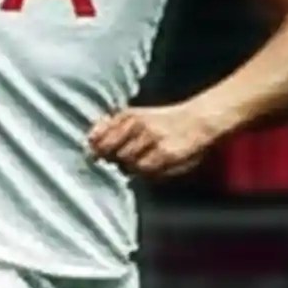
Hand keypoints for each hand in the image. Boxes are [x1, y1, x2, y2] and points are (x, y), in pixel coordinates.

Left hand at [87, 103, 217, 177]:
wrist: (197, 120)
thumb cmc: (164, 121)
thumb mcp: (136, 115)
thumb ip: (112, 125)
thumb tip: (90, 137)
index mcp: (128, 115)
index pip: (100, 136)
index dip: (95, 149)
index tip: (94, 156)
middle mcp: (138, 125)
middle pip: (111, 152)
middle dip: (112, 159)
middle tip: (120, 160)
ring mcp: (152, 140)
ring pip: (127, 162)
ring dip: (130, 166)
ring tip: (142, 160)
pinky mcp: (165, 154)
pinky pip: (145, 170)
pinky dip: (146, 171)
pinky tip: (154, 164)